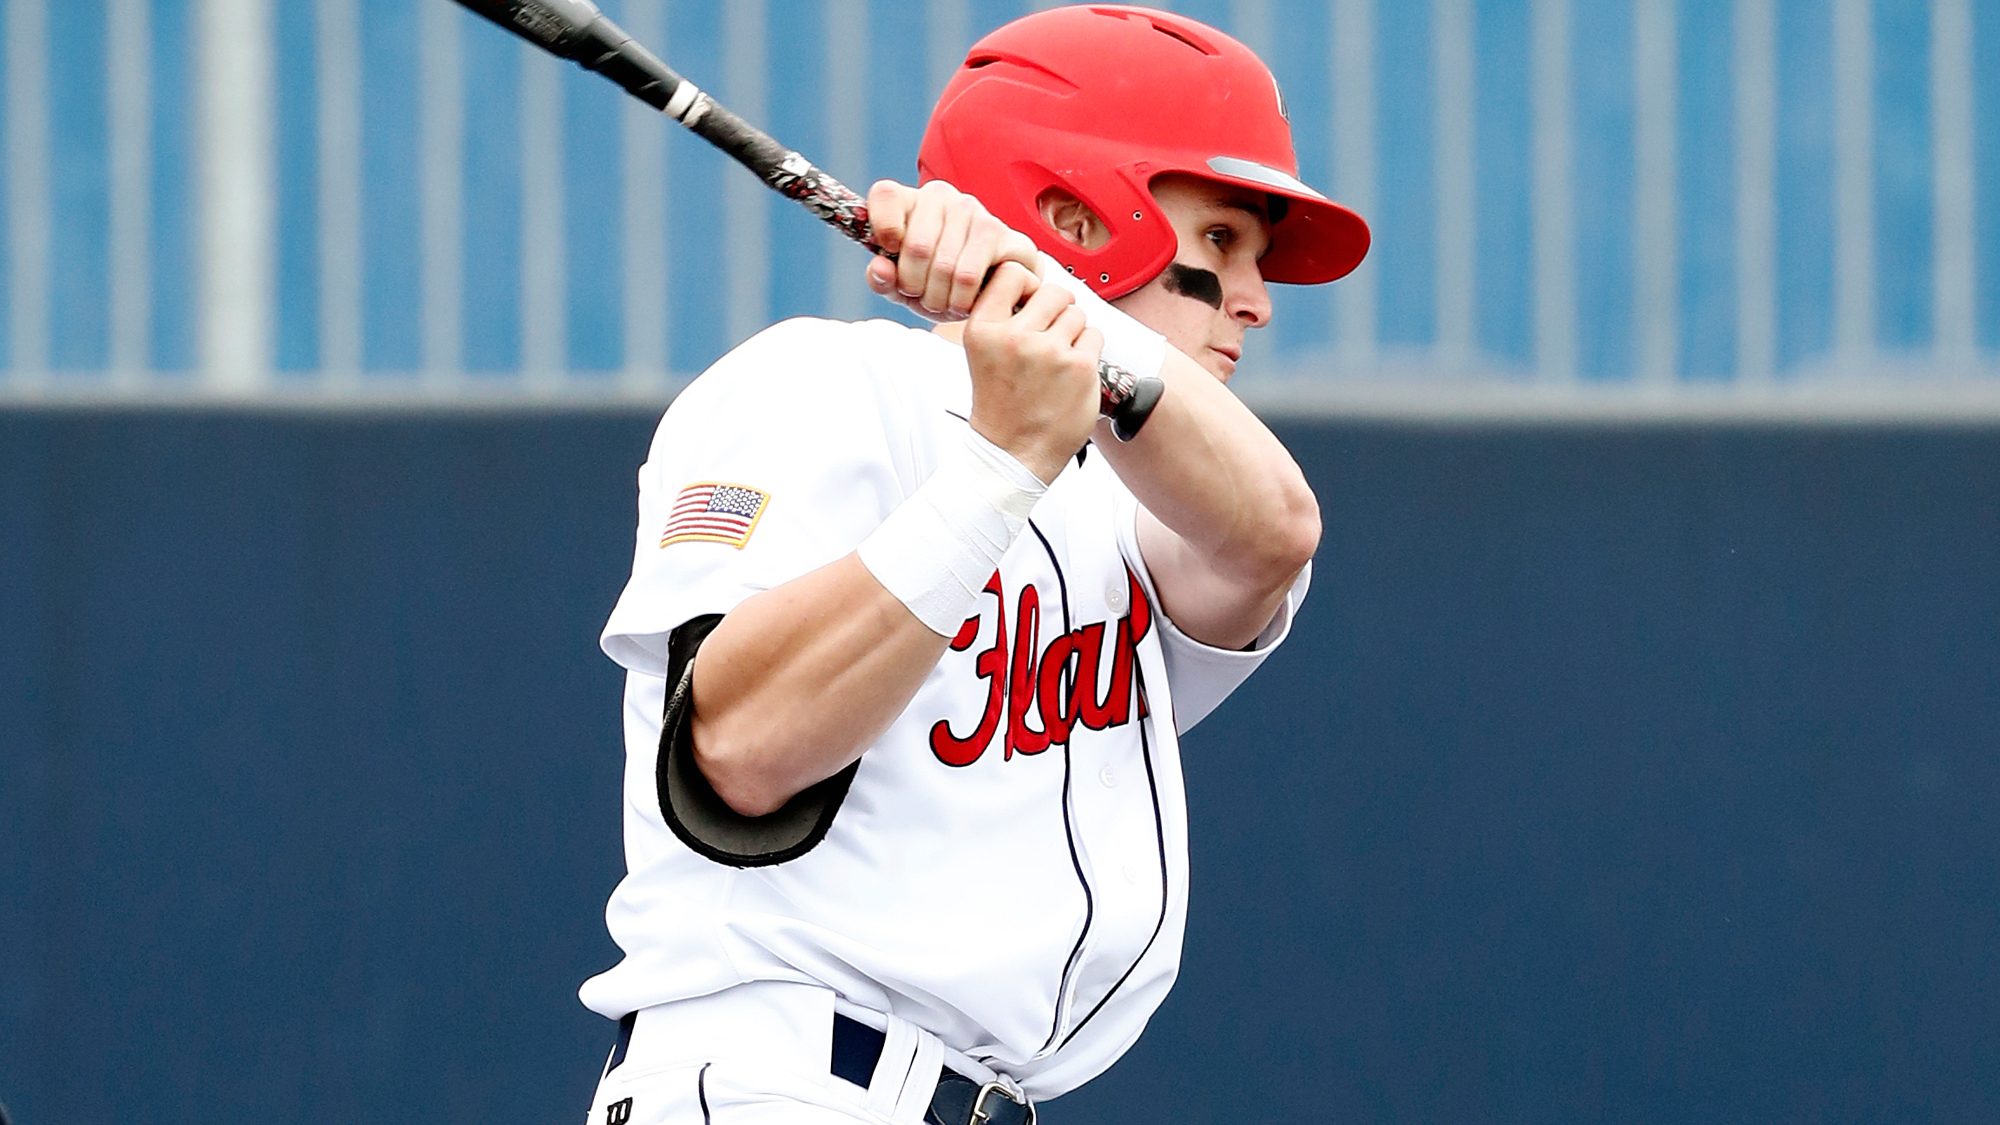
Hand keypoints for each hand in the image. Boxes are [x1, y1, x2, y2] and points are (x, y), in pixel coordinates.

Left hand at [865, 180, 1041, 321]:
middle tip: (923, 298)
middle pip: (916, 247)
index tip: (890, 253)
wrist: (992, 291)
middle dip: (915, 287)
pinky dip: (960, 300)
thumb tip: (880, 267)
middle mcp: (940, 196)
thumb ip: (882, 279)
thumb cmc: (939, 284)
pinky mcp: (999, 232)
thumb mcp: (902, 287)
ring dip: (939, 299)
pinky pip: (968, 276)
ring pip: (944, 266)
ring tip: (944, 303)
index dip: (883, 229)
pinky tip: (964, 302)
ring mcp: (972, 210)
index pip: (885, 195)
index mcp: (910, 200)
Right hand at [960, 260, 1104, 483]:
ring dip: (1073, 333)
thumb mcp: (981, 353)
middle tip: (1049, 337)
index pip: (1012, 272)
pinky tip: (1071, 372)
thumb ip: (1002, 316)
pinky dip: (1088, 351)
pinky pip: (1095, 335)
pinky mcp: (1080, 367)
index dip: (1027, 284)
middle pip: (1054, 291)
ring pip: (1077, 314)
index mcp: (983, 329)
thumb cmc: (1000, 403)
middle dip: (1057, 310)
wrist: (1012, 454)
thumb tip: (1035, 283)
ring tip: (1057, 361)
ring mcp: (1049, 351)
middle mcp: (1015, 336)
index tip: (1028, 303)